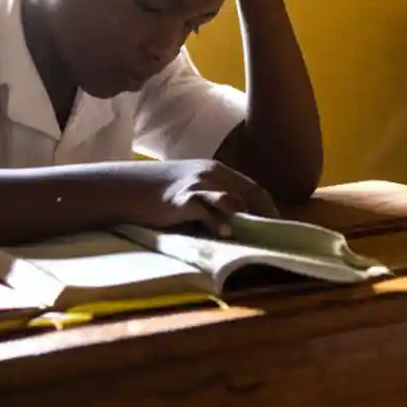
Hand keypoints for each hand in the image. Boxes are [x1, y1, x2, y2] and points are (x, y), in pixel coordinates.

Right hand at [126, 160, 279, 236]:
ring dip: (245, 217)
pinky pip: (206, 210)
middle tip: (277, 236)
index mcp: (217, 170)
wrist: (127, 187)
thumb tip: (234, 216)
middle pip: (249, 194)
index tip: (279, 225)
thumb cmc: (159, 190)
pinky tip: (224, 232)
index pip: (253, 187)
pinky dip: (217, 221)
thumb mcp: (191, 185)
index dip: (268, 206)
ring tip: (258, 235)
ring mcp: (197, 185)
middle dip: (265, 215)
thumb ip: (212, 195)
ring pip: (231, 199)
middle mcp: (211, 174)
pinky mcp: (182, 200)